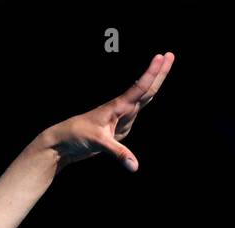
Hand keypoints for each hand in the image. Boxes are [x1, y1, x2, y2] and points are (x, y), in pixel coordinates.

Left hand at [47, 52, 174, 171]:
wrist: (64, 142)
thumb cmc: (77, 136)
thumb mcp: (99, 144)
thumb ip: (119, 154)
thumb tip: (135, 166)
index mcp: (117, 106)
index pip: (139, 88)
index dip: (152, 74)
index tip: (162, 57)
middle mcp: (122, 108)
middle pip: (145, 89)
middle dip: (159, 72)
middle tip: (170, 54)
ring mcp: (122, 116)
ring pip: (143, 97)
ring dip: (155, 82)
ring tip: (166, 64)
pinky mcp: (120, 126)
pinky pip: (137, 111)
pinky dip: (146, 100)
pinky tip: (150, 94)